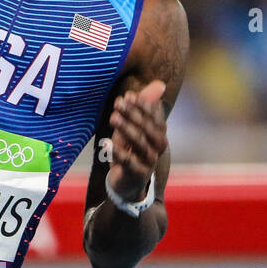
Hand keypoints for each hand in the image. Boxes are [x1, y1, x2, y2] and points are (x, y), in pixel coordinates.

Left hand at [102, 78, 167, 201]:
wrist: (127, 184)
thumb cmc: (130, 151)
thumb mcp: (133, 128)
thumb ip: (142, 108)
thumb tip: (160, 83)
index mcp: (158, 135)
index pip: (155, 118)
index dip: (143, 106)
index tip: (129, 95)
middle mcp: (157, 148)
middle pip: (149, 130)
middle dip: (134, 114)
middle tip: (118, 102)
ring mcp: (148, 162)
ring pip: (140, 144)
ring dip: (127, 129)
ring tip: (112, 117)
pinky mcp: (136, 175)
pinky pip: (128, 163)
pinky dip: (118, 152)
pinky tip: (106, 143)